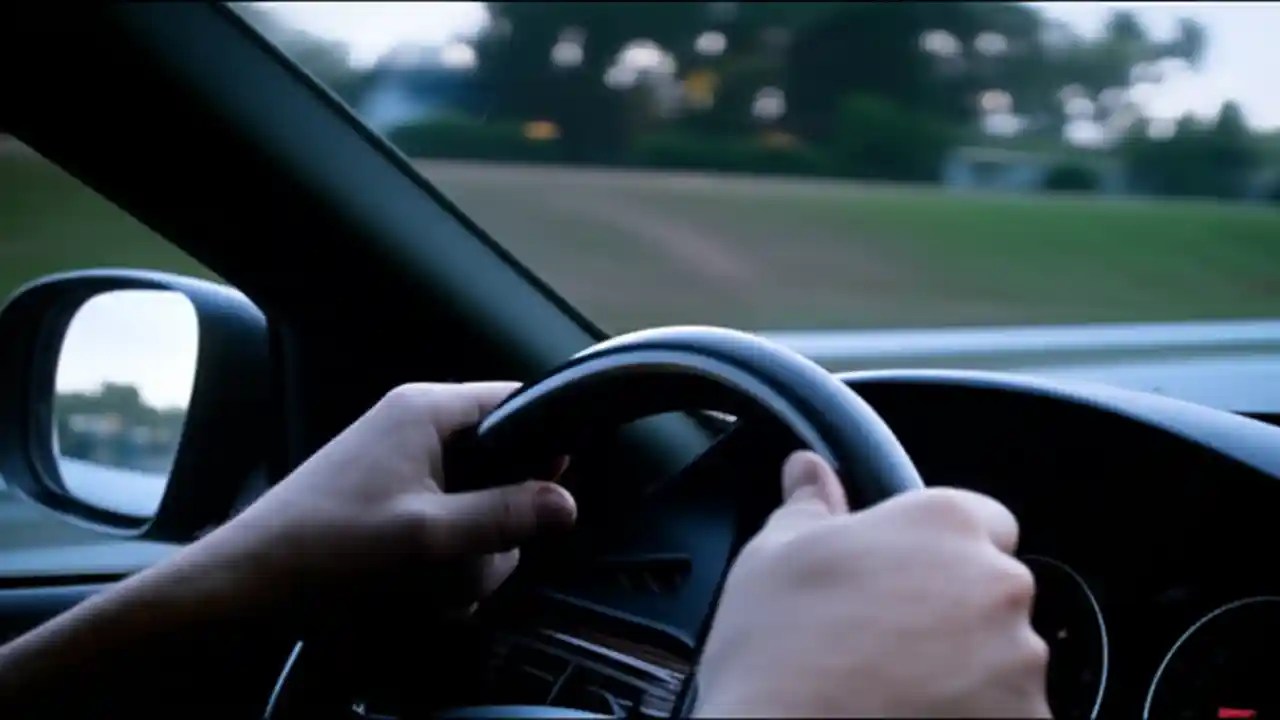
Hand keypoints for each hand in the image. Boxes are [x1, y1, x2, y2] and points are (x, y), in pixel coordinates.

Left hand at [189, 382, 577, 627]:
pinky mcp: (392, 502)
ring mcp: (402, 466)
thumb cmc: (329, 545)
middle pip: (502, 465)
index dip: (544, 442)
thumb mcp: (429, 535)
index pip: (515, 401)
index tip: (550, 490)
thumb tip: (567, 503)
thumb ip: (504, 515)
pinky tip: (425, 590)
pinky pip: (447, 524)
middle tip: (476, 558)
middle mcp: (416, 427)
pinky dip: (445, 560)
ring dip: (470, 552)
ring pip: (477, 505)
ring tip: (440, 584)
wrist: (250, 581)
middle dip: (498, 522)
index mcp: (426, 410)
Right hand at [693, 451, 1049, 717]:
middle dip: (956, 611)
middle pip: (994, 590)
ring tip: (896, 686)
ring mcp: (1018, 665)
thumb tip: (808, 471)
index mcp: (944, 524)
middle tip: (889, 638)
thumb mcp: (772, 558)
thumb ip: (808, 507)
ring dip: (966, 667)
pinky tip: (912, 715)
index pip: (984, 520)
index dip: (942, 549)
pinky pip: (1007, 711)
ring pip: (1004, 656)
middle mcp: (996, 587)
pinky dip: (972, 714)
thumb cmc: (777, 654)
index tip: (907, 576)